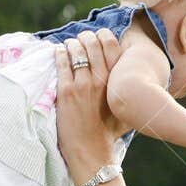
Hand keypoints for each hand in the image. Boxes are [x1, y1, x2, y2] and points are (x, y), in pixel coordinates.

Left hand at [54, 29, 124, 182]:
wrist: (90, 150)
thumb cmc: (107, 131)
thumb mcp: (123, 107)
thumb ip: (123, 90)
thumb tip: (127, 77)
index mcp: (117, 81)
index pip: (111, 45)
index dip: (103, 35)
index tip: (97, 37)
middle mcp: (102, 79)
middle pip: (92, 43)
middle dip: (85, 36)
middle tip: (80, 39)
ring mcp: (83, 84)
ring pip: (76, 49)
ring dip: (71, 43)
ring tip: (68, 45)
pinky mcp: (66, 90)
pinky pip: (61, 62)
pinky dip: (59, 53)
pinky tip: (58, 52)